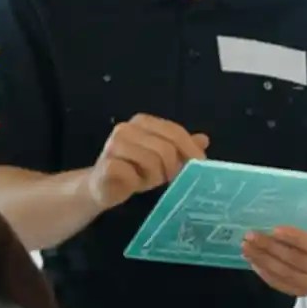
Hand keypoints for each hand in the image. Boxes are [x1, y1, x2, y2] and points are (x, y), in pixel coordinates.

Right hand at [87, 114, 208, 209]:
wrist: (102, 185)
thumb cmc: (135, 169)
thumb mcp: (162, 158)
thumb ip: (181, 147)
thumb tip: (204, 140)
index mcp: (143, 121)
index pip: (175, 132)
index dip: (191, 150)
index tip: (201, 167)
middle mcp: (127, 129)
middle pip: (166, 148)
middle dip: (173, 167)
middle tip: (171, 179)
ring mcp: (114, 145)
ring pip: (151, 161)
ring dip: (154, 176)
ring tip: (146, 179)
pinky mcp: (107, 165)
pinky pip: (133, 174)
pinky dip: (137, 182)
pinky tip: (132, 183)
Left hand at [243, 192, 306, 296]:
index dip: (299, 240)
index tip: (276, 229)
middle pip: (304, 264)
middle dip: (275, 251)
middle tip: (250, 236)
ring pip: (295, 279)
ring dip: (268, 264)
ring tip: (247, 249)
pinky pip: (291, 288)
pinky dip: (271, 278)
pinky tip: (255, 263)